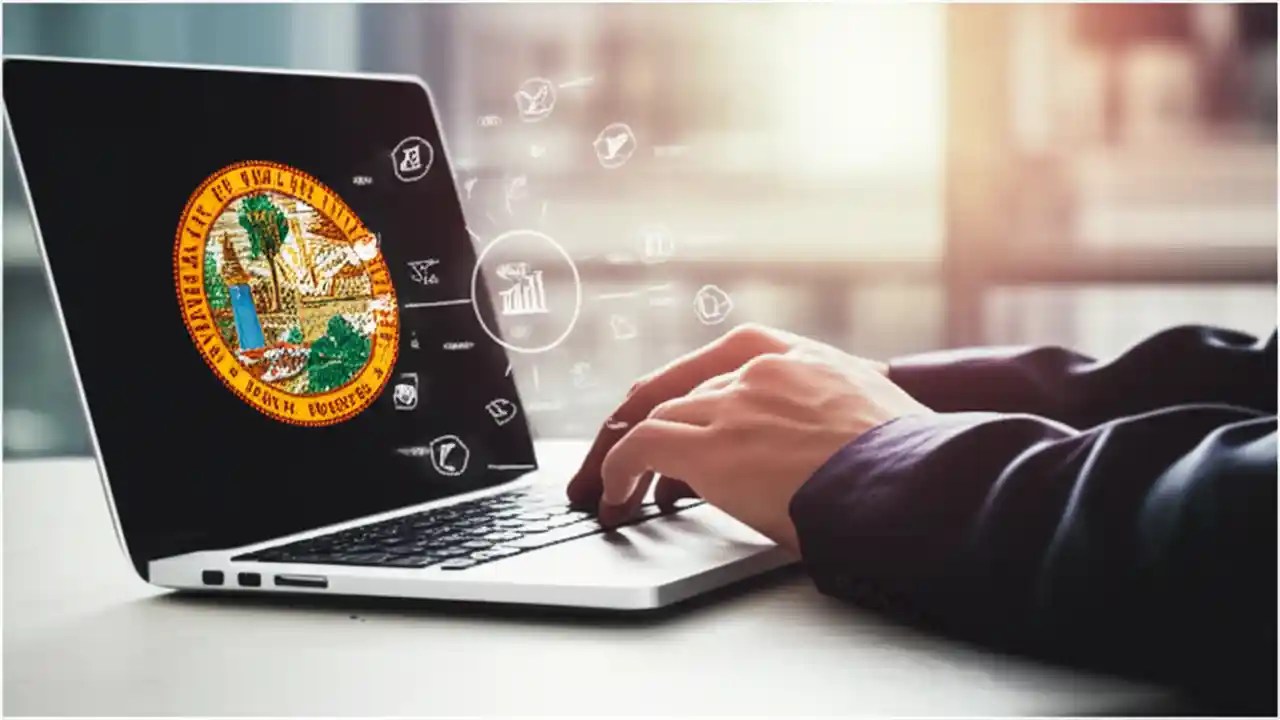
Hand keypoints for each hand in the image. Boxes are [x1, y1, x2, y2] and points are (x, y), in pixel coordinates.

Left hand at [566, 324, 931, 552]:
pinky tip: (616, 499)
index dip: (685, 393)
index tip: (667, 412)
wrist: (917, 486)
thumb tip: (823, 447)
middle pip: (682, 395)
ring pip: (658, 420)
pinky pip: (641, 448)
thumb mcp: (875, 416)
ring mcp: (734, 403)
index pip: (720, 362)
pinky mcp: (711, 446)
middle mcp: (761, 369)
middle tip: (631, 464)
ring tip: (618, 494)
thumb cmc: (912, 468)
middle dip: (654, 432)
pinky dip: (619, 473)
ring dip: (632, 459)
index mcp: (803, 356)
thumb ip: (833, 415)